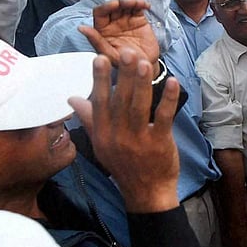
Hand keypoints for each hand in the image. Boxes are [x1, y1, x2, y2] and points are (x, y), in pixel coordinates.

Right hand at [70, 49, 179, 212]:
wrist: (146, 193)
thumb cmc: (124, 165)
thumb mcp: (101, 145)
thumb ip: (89, 120)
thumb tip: (73, 98)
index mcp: (103, 134)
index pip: (100, 103)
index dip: (100, 80)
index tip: (99, 59)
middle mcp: (118, 136)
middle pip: (120, 100)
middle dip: (124, 75)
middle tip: (127, 52)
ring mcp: (139, 140)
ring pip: (139, 106)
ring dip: (142, 83)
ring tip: (144, 63)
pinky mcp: (159, 142)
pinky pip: (164, 117)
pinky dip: (168, 99)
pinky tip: (173, 82)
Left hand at [78, 0, 160, 65]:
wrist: (144, 67)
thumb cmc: (124, 64)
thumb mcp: (109, 55)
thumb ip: (96, 41)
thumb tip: (81, 28)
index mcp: (102, 30)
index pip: (100, 12)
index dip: (106, 6)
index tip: (115, 5)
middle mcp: (112, 23)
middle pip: (113, 6)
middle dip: (120, 2)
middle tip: (129, 3)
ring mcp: (125, 20)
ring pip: (125, 4)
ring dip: (131, 1)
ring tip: (139, 4)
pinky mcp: (138, 19)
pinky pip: (138, 7)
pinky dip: (141, 4)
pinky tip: (146, 6)